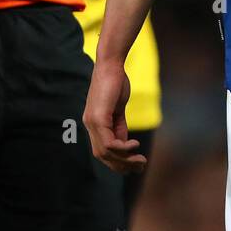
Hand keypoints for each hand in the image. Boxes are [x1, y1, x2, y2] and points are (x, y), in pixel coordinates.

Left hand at [84, 58, 146, 174]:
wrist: (111, 65)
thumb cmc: (116, 83)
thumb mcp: (118, 109)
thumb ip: (118, 126)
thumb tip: (124, 143)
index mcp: (93, 123)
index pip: (101, 151)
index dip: (117, 161)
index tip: (134, 163)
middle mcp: (89, 125)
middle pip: (102, 155)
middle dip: (122, 165)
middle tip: (140, 165)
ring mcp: (92, 122)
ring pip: (105, 152)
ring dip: (125, 159)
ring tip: (140, 159)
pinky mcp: (99, 117)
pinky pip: (109, 142)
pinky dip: (123, 148)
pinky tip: (134, 144)